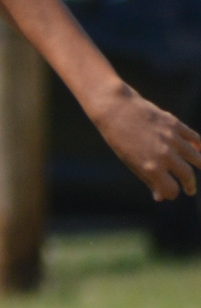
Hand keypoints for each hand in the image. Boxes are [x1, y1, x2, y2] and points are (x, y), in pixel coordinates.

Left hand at [87, 84, 200, 200]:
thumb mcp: (130, 162)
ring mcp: (172, 139)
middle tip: (190, 190)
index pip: (170, 189)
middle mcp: (164, 155)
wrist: (116, 110)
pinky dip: (199, 146)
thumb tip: (161, 197)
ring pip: (195, 157)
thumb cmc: (120, 139)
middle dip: (189, 185)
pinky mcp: (175, 124)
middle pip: (186, 175)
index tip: (170, 194)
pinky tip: (199, 151)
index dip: (171, 194)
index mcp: (150, 168)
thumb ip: (148, 179)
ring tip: (199, 169)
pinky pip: (194, 138)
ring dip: (199, 165)